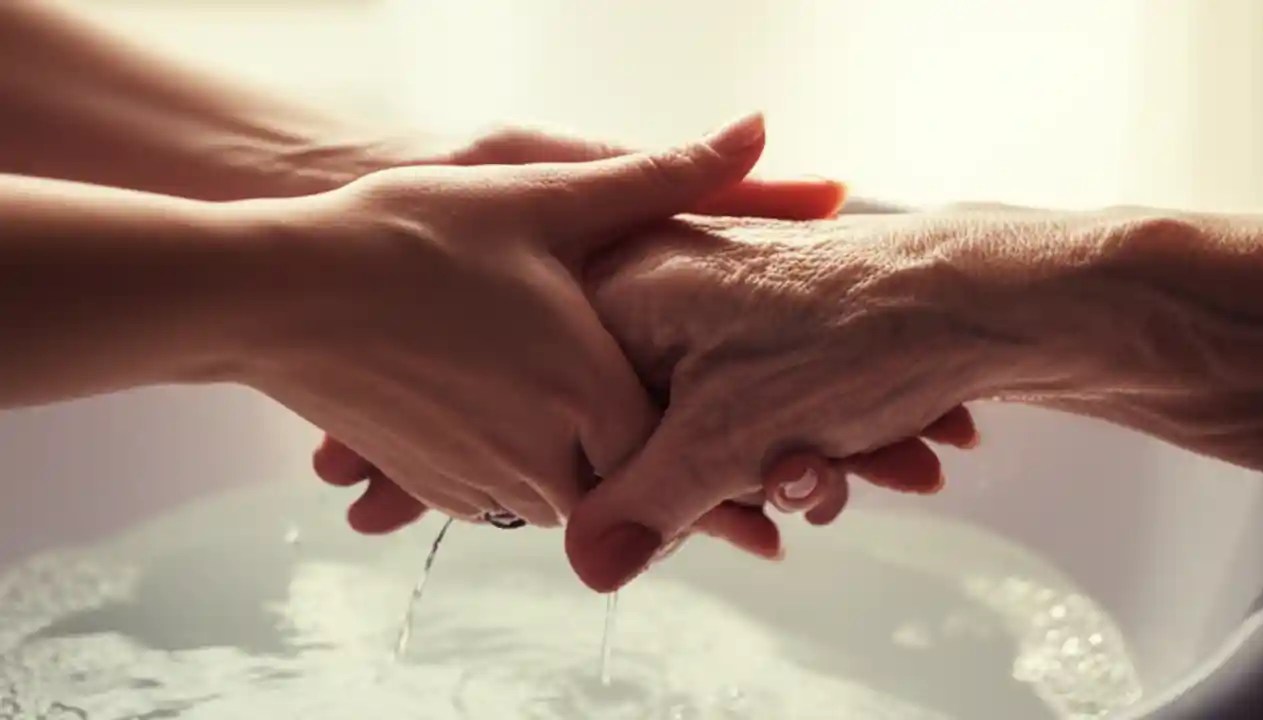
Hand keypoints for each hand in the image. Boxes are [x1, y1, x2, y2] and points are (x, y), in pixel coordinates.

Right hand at [251, 114, 793, 528]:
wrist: (274, 293)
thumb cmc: (409, 236)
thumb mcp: (544, 195)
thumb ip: (664, 174)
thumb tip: (760, 128)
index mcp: (586, 395)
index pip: (687, 454)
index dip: (722, 447)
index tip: (754, 445)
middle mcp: (541, 461)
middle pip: (634, 483)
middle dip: (662, 459)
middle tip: (696, 437)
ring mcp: (483, 483)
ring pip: (573, 494)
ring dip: (592, 461)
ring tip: (603, 405)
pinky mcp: (437, 487)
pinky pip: (509, 495)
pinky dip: (529, 463)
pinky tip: (523, 404)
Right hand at [565, 213, 995, 590]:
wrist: (986, 287)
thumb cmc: (853, 335)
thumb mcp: (726, 439)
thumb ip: (648, 507)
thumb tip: (589, 567)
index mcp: (621, 294)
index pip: (596, 421)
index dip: (650, 488)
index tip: (716, 512)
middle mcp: (664, 282)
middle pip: (667, 423)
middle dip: (756, 476)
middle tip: (819, 479)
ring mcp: (722, 291)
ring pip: (731, 416)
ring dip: (810, 462)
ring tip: (887, 460)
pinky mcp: (774, 308)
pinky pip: (771, 393)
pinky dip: (829, 431)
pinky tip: (896, 443)